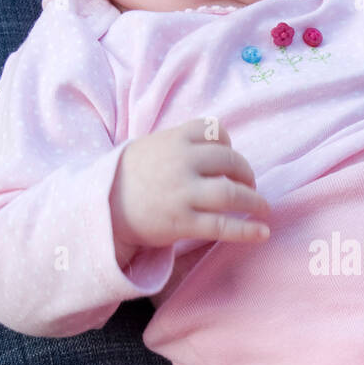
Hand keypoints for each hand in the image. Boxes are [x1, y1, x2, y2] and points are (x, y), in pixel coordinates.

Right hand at [109, 117, 270, 260]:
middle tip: (250, 185)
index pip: (215, 131)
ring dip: (254, 201)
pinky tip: (262, 233)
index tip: (228, 158)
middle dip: (246, 174)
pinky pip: (223, 226)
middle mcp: (181, 163)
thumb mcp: (150, 146)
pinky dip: (247, 230)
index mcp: (174, 139)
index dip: (228, 145)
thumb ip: (181, 143)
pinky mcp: (182, 222)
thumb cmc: (128, 177)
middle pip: (230, 162)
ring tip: (262, 208)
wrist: (101, 208)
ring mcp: (182, 193)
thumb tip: (218, 147)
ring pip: (232, 194)